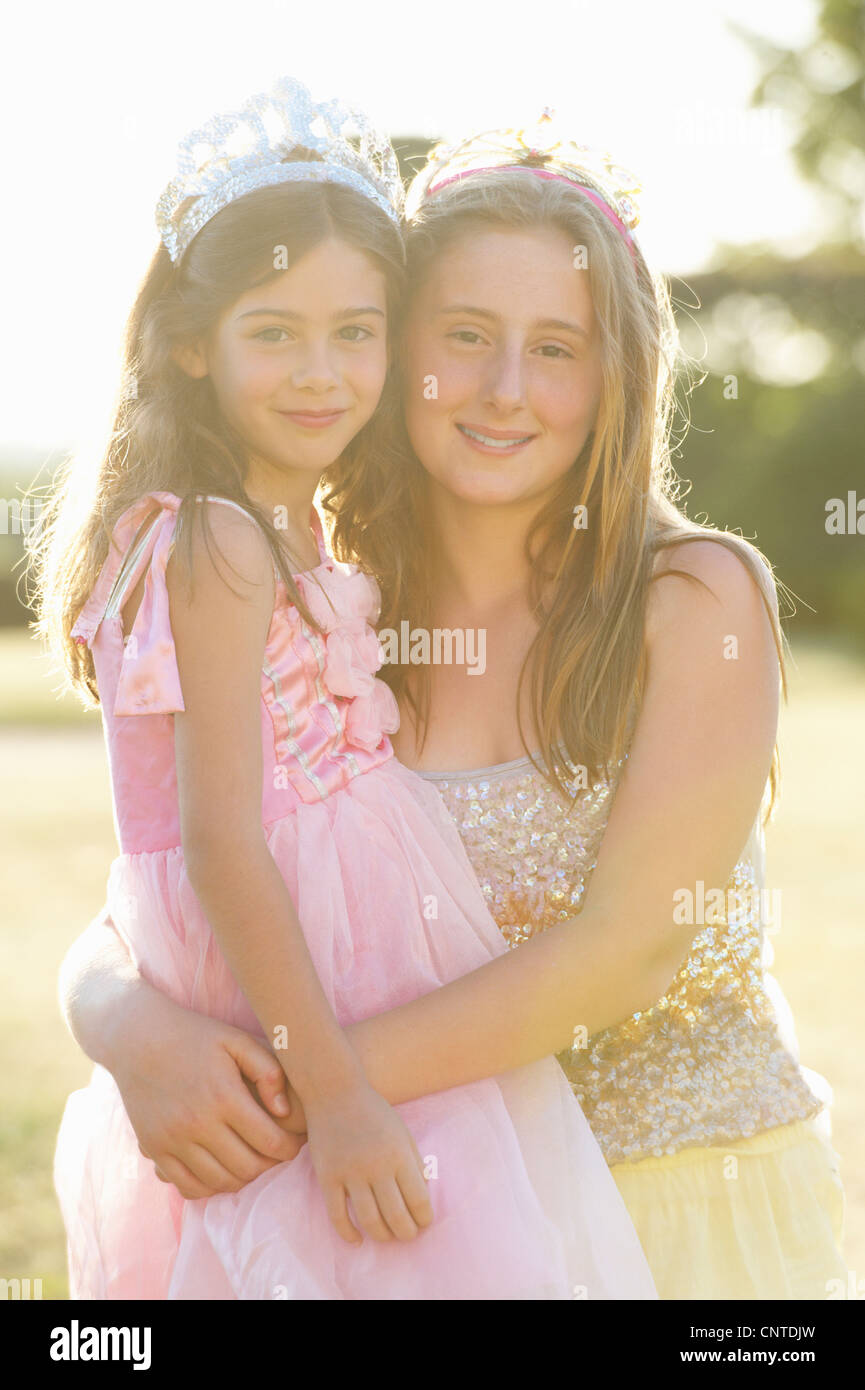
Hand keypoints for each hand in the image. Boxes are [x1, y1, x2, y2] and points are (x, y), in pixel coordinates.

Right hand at [111, 989, 305, 1198]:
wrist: (137, 1038)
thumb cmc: (195, 1036)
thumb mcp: (237, 1040)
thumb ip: (268, 1071)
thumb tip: (285, 1111)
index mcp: (224, 1096)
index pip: (269, 1142)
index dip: (290, 1148)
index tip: (295, 1143)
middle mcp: (198, 1123)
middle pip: (247, 1168)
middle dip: (270, 1166)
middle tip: (276, 1154)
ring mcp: (172, 1140)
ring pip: (219, 1182)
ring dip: (242, 1179)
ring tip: (251, 1161)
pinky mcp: (154, 1149)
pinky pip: (187, 1186)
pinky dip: (209, 1187)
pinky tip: (220, 1170)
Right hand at [304, 1084, 432, 1245]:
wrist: (335, 1092)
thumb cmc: (373, 1111)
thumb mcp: (402, 1132)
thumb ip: (413, 1163)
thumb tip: (422, 1196)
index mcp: (399, 1154)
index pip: (419, 1200)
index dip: (424, 1218)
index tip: (424, 1223)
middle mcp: (376, 1166)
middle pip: (396, 1216)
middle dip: (407, 1232)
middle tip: (409, 1235)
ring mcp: (350, 1173)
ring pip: (369, 1220)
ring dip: (382, 1236)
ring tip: (388, 1237)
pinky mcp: (327, 1177)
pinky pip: (337, 1215)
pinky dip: (348, 1233)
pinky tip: (358, 1239)